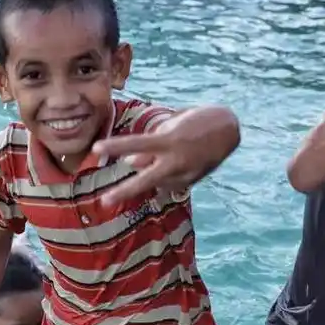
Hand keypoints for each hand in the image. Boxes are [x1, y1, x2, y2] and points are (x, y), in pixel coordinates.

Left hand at [91, 113, 213, 205]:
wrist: (228, 130)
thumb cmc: (195, 122)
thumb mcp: (171, 129)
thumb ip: (150, 147)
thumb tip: (131, 164)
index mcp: (168, 141)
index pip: (136, 143)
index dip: (115, 146)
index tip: (96, 148)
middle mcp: (175, 160)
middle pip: (144, 179)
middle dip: (124, 191)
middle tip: (104, 202)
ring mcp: (184, 174)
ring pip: (156, 181)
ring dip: (153, 172)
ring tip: (172, 153)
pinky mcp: (191, 182)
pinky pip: (168, 183)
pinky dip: (166, 176)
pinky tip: (177, 163)